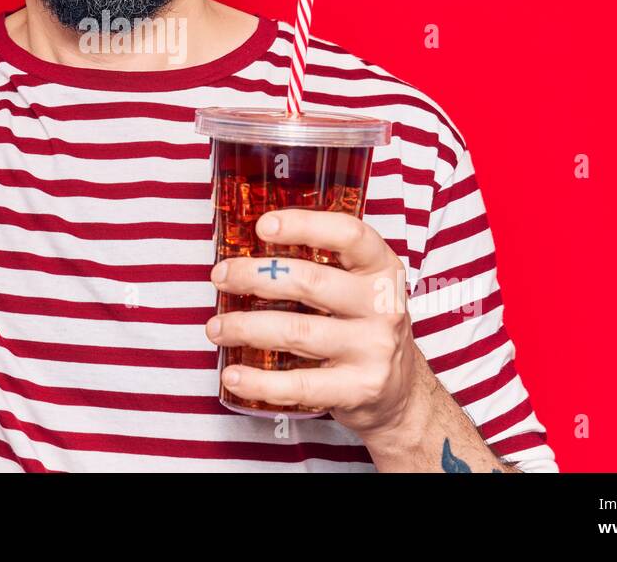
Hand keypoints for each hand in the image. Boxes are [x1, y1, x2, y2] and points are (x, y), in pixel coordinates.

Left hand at [206, 208, 427, 438]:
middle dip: (254, 276)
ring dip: (245, 328)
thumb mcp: (359, 285)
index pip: (348, 235)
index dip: (304, 225)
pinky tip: (233, 375)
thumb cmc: (364, 326)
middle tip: (220, 277)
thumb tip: (248, 245)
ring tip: (217, 328)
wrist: (400, 390)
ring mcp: (374, 348)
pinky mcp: (359, 388)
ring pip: (296, 331)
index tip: (262, 226)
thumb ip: (322, 263)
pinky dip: (258, 381)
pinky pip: (300, 384)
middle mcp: (383, 305)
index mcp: (382, 268)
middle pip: (310, 282)